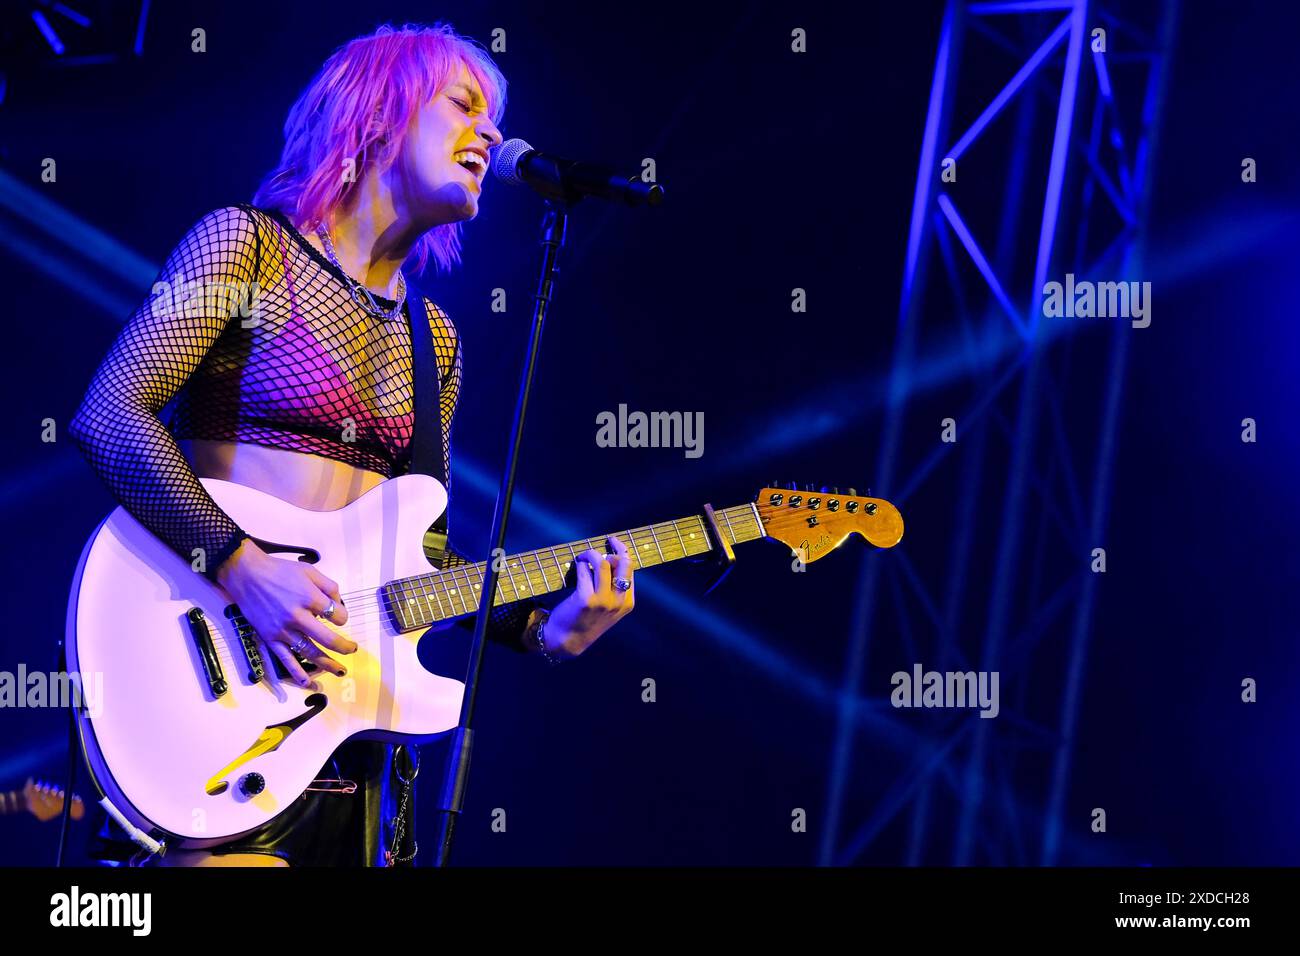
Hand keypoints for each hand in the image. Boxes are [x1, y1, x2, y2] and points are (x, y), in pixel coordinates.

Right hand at [215, 538, 356, 687]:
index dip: (343, 617)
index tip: (339, 616)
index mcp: (309, 598)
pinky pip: (285, 659)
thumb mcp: (310, 571)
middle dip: (344, 646)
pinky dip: (297, 673)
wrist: (247, 575)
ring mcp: (283, 630)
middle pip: (328, 639)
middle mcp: (297, 617)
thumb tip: (338, 604)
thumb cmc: (280, 571)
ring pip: (310, 652)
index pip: (337, 616)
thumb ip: (329, 586)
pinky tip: (308, 683)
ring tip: (340, 670)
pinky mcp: (270, 638)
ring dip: (327, 664)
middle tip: (352, 650)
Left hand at [541, 535, 634, 659]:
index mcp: (627, 602)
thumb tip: (612, 558)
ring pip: (603, 564)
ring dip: (592, 554)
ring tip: (584, 557)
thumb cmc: (587, 619)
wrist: (568, 640)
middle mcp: (618, 601)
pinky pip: (585, 571)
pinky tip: (577, 566)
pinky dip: (581, 564)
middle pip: (623, 563)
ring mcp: (603, 601)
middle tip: (605, 542)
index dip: (622, 552)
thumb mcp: (609, 608)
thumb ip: (614, 587)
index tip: (614, 544)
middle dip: (615, 548)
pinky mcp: (586, 599)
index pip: (630, 569)